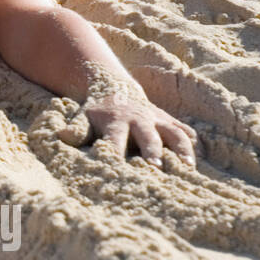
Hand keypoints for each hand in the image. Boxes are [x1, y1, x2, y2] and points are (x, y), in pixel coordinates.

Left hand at [60, 88, 197, 165]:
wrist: (115, 88)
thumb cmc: (96, 113)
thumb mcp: (82, 118)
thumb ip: (75, 129)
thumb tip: (62, 135)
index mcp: (115, 122)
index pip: (115, 140)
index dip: (116, 154)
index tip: (117, 171)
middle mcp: (139, 119)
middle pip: (148, 137)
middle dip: (153, 152)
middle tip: (157, 169)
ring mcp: (157, 119)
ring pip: (174, 133)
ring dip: (181, 150)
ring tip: (188, 169)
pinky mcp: (169, 120)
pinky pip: (184, 130)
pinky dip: (191, 143)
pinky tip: (197, 160)